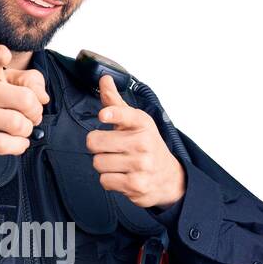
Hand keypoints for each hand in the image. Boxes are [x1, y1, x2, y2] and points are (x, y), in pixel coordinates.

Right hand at [0, 44, 47, 176]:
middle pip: (24, 98)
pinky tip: (17, 143)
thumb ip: (27, 83)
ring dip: (26, 131)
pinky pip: (4, 144)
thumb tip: (43, 97)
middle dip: (36, 112)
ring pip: (16, 123)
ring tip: (21, 131)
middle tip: (31, 117)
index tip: (4, 55)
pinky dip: (19, 146)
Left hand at [86, 74, 185, 208]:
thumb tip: (104, 78)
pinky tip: (122, 176)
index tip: (104, 116)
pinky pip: (104, 180)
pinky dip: (109, 180)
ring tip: (119, 163)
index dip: (113, 115)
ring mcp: (140, 165)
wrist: (168, 177)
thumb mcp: (135, 122)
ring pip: (98, 163)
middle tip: (111, 148)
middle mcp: (143, 143)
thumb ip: (115, 102)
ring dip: (103, 165)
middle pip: (95, 142)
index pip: (125, 115)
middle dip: (97, 146)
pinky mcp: (135, 185)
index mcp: (142, 123)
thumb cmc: (147, 145)